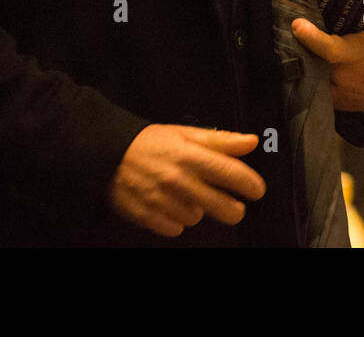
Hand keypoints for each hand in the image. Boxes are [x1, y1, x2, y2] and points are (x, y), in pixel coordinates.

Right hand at [108, 124, 266, 237]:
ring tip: (183, 195)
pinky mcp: (148, 216)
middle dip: (233, 209)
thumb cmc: (150, 143)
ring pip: (197, 218)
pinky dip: (174, 220)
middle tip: (232, 205)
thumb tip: (251, 142)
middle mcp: (178, 179)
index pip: (231, 173)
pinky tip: (167, 204)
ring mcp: (163, 200)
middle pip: (223, 207)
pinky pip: (175, 229)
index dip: (250, 184)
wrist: (107, 153)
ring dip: (195, 209)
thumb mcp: (184, 133)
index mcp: (190, 155)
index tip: (256, 190)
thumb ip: (220, 140)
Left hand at [291, 0, 363, 112]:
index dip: (311, 37)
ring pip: (305, 72)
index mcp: (351, 54)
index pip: (328, 47)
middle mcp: (338, 74)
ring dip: (295, 57)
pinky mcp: (326, 100)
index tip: (296, 24)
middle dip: (294, 42)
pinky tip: (295, 58)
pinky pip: (307, 84)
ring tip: (287, 40)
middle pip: (307, 57)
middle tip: (282, 22)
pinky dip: (302, 72)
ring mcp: (331, 90)